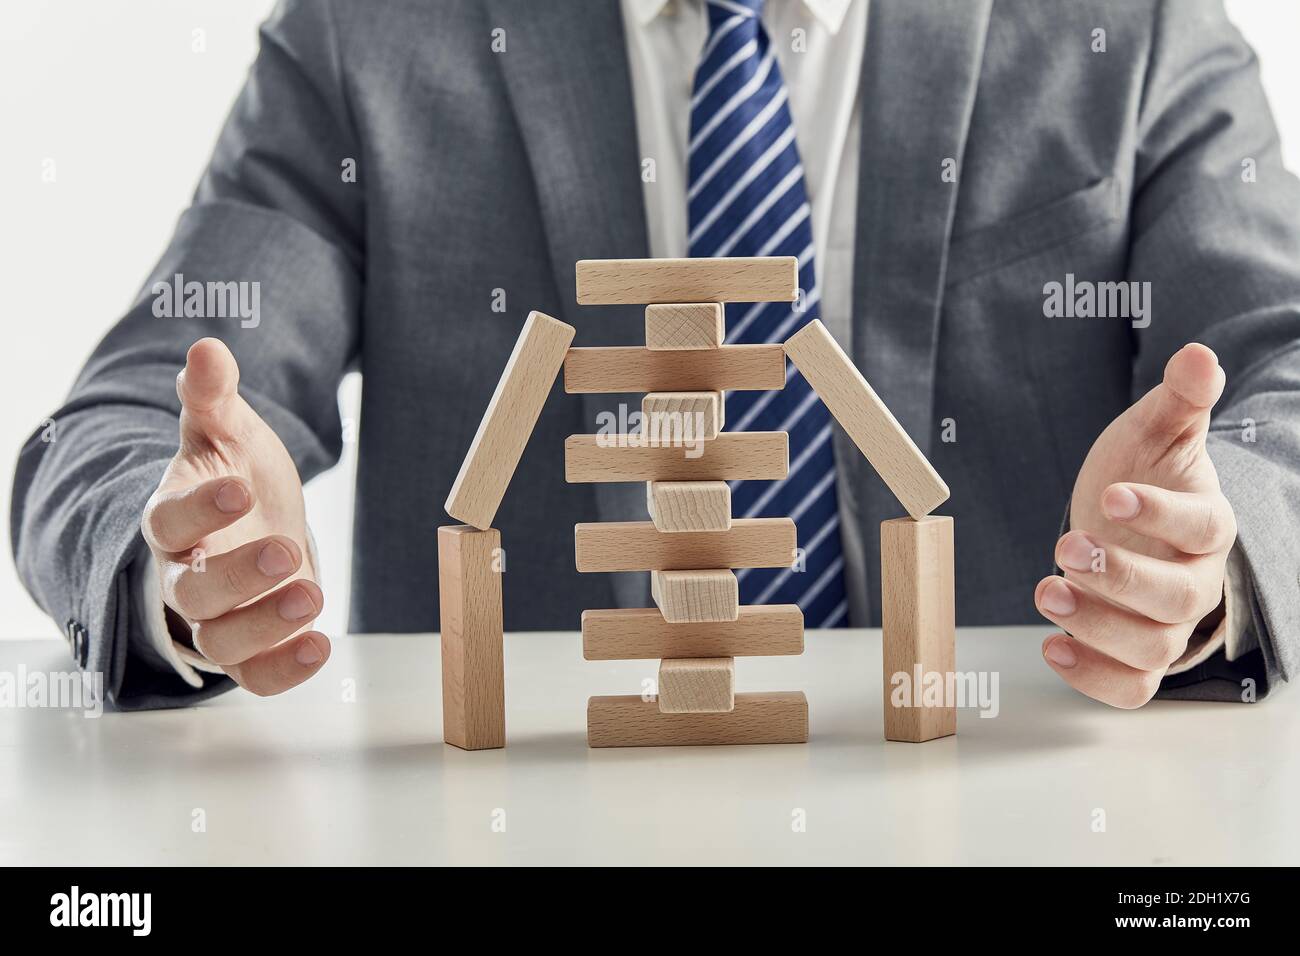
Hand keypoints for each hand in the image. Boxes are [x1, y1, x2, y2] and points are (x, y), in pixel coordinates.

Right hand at [140, 338, 329, 694]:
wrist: (251, 518)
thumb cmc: (234, 472)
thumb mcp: (228, 431)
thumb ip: (214, 397)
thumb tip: (208, 348)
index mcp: (173, 519)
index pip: (167, 522)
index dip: (196, 508)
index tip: (236, 487)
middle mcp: (186, 574)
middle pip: (193, 594)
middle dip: (238, 578)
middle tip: (285, 552)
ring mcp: (218, 616)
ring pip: (222, 641)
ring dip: (266, 626)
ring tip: (314, 597)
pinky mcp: (252, 645)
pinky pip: (255, 675)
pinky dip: (284, 669)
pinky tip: (322, 647)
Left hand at [1035, 344, 1236, 707]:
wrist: (1124, 519)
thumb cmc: (1141, 474)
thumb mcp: (1154, 432)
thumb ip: (1178, 400)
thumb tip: (1197, 354)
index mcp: (1207, 525)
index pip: (1201, 528)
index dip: (1161, 515)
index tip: (1111, 495)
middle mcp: (1195, 583)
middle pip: (1176, 599)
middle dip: (1120, 577)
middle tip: (1065, 548)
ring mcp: (1166, 627)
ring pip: (1152, 648)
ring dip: (1097, 626)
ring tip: (1045, 592)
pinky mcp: (1134, 657)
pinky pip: (1129, 687)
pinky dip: (1093, 676)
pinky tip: (1051, 646)